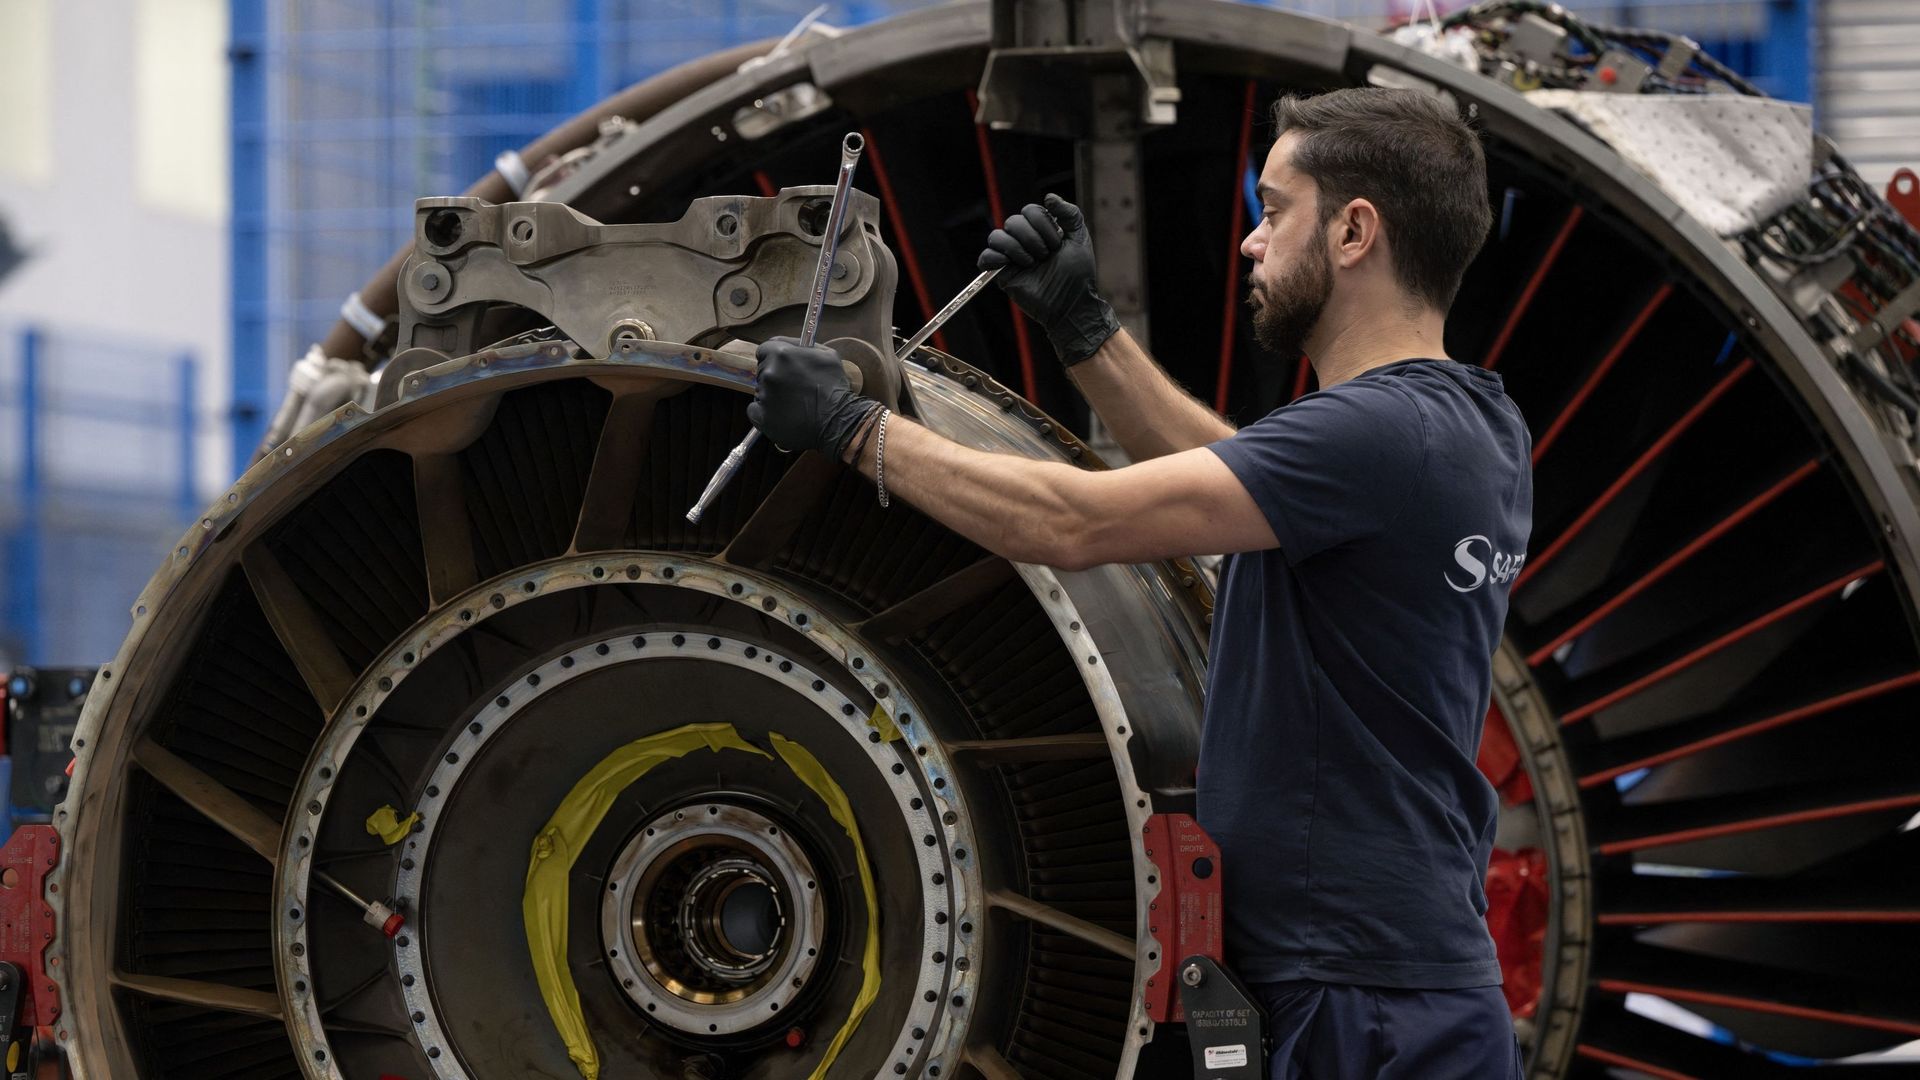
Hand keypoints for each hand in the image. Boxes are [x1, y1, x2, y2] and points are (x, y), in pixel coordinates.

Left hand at [748, 337, 879, 458]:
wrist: (837, 421)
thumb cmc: (834, 388)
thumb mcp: (826, 355)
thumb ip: (802, 345)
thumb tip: (786, 343)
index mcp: (781, 354)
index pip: (764, 350)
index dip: (774, 358)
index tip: (783, 367)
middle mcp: (769, 373)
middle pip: (762, 371)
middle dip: (775, 377)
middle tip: (793, 388)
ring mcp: (763, 395)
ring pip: (761, 391)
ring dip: (772, 395)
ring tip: (793, 404)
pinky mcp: (761, 416)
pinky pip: (755, 411)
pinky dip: (765, 413)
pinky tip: (783, 415)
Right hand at [977, 193, 1120, 365]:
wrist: (1072, 303)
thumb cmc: (1078, 274)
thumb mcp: (1080, 238)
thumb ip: (1070, 213)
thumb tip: (1048, 197)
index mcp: (1041, 230)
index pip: (1030, 211)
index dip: (1042, 224)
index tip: (1057, 244)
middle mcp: (1025, 240)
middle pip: (1012, 221)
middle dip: (1032, 237)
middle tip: (1046, 255)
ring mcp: (1012, 257)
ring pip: (996, 236)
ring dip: (1016, 248)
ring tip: (1031, 263)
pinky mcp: (1002, 274)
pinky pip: (986, 257)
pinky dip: (994, 258)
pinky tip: (1012, 265)